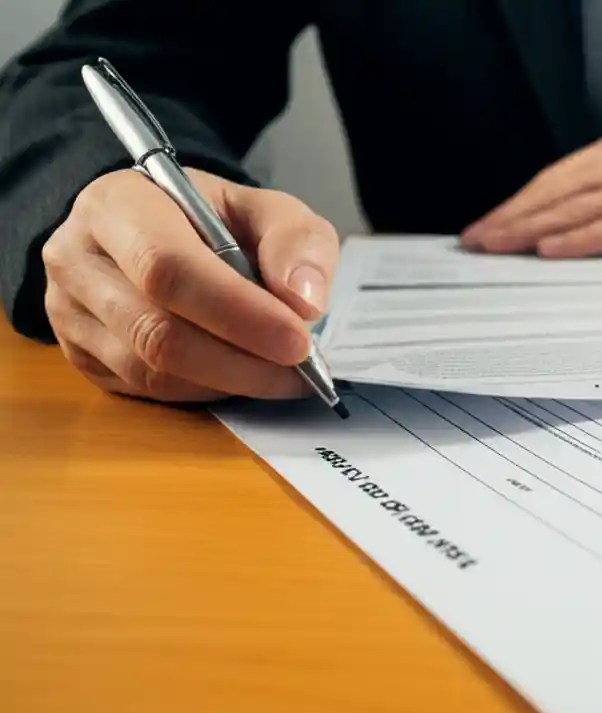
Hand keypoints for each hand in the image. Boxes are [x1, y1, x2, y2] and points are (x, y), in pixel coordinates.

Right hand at [42, 168, 338, 402]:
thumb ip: (295, 242)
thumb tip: (305, 302)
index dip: (238, 312)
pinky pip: (144, 391)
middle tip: (301, 369)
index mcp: (118, 204)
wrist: (156, 230)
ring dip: (229, 381)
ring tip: (280, 373)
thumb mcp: (264, 208)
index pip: (168, 267)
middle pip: (157, 330)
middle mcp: (77, 257)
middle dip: (242, 360)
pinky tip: (240, 375)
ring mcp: (67, 311)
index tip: (297, 341)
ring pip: (150, 371)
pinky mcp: (78, 354)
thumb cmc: (212, 219)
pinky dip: (204, 391)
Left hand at [460, 128, 601, 256]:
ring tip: (500, 248)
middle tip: (478, 241)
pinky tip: (551, 250)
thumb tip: (557, 225)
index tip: (486, 225)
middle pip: (556, 192)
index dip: (516, 203)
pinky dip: (578, 241)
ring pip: (577, 209)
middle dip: (512, 218)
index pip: (554, 178)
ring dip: (532, 231)